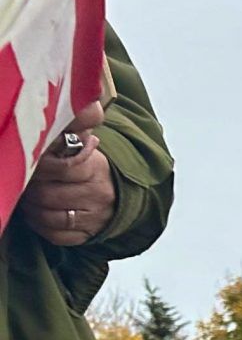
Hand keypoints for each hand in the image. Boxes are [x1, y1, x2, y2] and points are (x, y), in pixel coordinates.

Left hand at [21, 105, 111, 245]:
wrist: (119, 192)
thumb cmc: (90, 163)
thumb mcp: (83, 140)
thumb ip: (74, 123)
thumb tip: (82, 102)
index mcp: (95, 168)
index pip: (59, 168)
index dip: (37, 166)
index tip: (30, 161)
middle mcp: (98, 195)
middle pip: (47, 195)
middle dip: (28, 189)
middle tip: (23, 182)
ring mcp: (94, 218)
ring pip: (49, 217)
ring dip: (31, 209)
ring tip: (28, 198)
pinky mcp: (89, 235)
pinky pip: (58, 236)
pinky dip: (42, 226)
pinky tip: (37, 215)